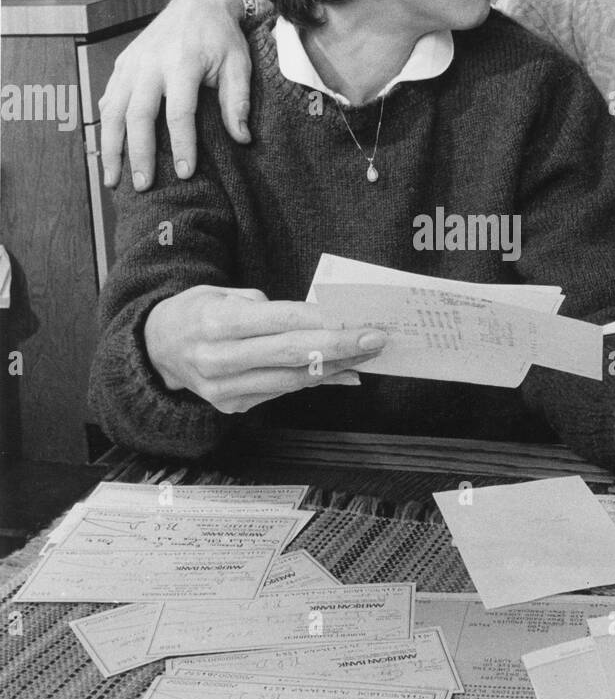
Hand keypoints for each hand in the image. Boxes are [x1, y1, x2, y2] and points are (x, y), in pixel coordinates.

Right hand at [99, 0, 251, 190]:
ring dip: (111, 147)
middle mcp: (151, 63)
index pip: (179, 112)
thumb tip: (242, 138)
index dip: (182, 144)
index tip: (185, 173)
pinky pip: (108, 98)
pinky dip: (105, 126)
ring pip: (113, 110)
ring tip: (114, 179)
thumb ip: (238, 101)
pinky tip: (107, 150)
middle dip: (139, 153)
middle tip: (142, 185)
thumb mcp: (239, 64)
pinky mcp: (122, 64)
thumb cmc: (221, 37)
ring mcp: (132, 63)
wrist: (197, 3)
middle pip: (138, 115)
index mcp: (183, 63)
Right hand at [143, 286, 385, 414]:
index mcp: (216, 323)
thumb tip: (317, 318)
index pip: (279, 322)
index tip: (356, 319)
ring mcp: (225, 388)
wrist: (155, 349)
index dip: (322, 322)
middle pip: (291, 354)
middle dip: (340, 347)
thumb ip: (267, 307)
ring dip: (335, 367)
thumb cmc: (196, 312)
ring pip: (292, 379)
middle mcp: (219, 359)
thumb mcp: (222, 293)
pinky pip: (284, 392)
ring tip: (366, 355)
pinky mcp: (233, 405)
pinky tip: (343, 372)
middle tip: (375, 339)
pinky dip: (317, 381)